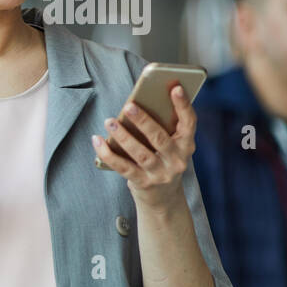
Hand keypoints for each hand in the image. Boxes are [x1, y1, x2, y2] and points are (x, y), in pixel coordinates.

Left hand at [92, 84, 196, 206]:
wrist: (164, 199)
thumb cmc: (162, 162)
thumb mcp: (169, 148)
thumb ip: (160, 130)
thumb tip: (135, 107)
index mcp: (186, 146)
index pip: (189, 123)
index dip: (183, 105)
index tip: (175, 88)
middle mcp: (177, 160)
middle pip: (160, 138)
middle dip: (144, 121)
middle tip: (129, 105)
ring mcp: (161, 174)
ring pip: (140, 153)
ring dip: (123, 135)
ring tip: (109, 121)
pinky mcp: (144, 183)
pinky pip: (123, 167)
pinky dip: (108, 153)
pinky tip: (97, 140)